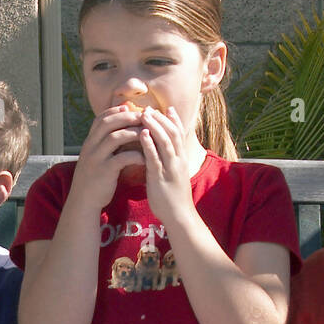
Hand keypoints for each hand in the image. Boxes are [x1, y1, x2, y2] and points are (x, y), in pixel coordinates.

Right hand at [66, 104, 147, 210]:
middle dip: (126, 117)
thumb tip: (120, 132)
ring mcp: (96, 159)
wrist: (83, 201)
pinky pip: (121, 158)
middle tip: (143, 116)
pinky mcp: (104, 172)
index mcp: (89, 142)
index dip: (115, 110)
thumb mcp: (95, 158)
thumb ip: (104, 145)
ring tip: (147, 134)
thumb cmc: (94, 179)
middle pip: (108, 123)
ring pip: (114, 137)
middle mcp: (90, 147)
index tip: (129, 107)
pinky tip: (145, 157)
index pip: (100, 119)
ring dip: (133, 133)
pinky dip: (135, 155)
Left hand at [138, 106, 197, 228]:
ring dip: (155, 126)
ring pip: (165, 141)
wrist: (179, 216)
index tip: (167, 108)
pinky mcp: (160, 177)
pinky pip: (155, 157)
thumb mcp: (173, 177)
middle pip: (173, 133)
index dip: (174, 120)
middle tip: (150, 108)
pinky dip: (149, 144)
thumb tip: (161, 155)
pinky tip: (142, 134)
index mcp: (181, 160)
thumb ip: (169, 164)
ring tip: (145, 114)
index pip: (179, 135)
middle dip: (162, 119)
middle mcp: (178, 161)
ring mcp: (170, 168)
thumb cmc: (174, 198)